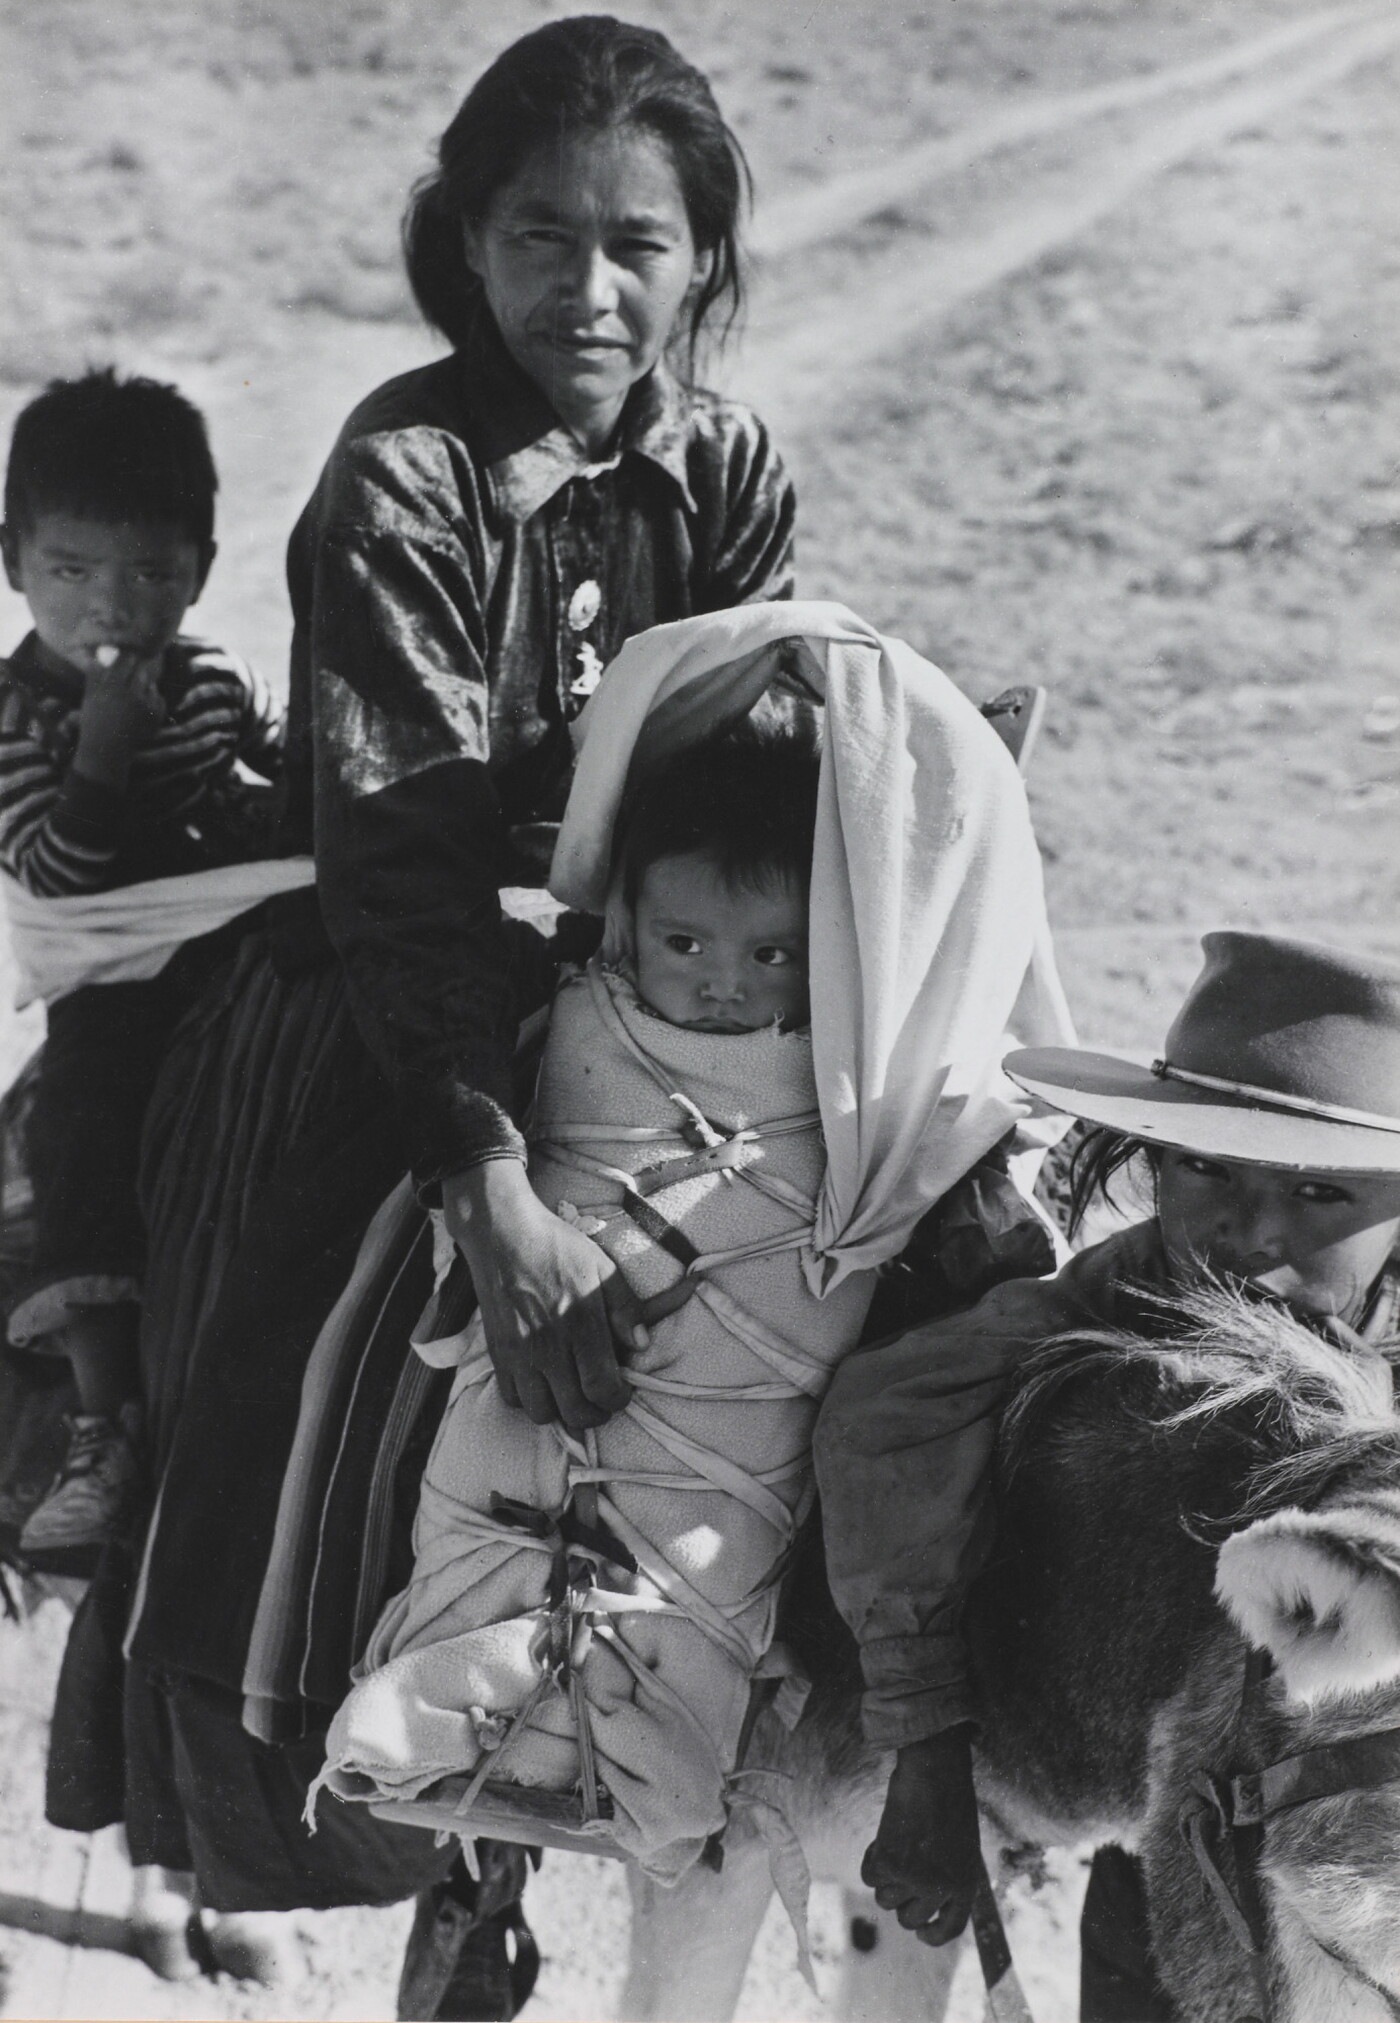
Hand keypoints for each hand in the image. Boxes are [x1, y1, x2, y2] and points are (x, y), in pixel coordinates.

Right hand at [76, 646, 166, 788]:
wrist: (107, 749)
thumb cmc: (95, 720)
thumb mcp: (90, 695)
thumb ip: (95, 674)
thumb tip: (99, 655)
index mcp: (112, 684)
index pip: (126, 659)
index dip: (129, 656)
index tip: (129, 655)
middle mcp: (130, 692)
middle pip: (141, 670)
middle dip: (139, 670)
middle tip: (135, 674)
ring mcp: (145, 704)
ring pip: (151, 684)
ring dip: (145, 687)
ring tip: (133, 699)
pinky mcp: (156, 715)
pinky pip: (159, 698)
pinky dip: (153, 701)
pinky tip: (141, 711)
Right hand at [443, 1159, 645, 1433]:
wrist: (503, 1234)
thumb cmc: (557, 1248)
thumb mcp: (603, 1268)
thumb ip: (625, 1309)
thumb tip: (641, 1345)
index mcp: (581, 1325)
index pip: (602, 1388)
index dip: (617, 1400)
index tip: (622, 1392)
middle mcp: (548, 1347)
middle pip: (574, 1411)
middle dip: (594, 1415)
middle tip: (601, 1402)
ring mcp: (519, 1354)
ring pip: (540, 1412)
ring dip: (560, 1412)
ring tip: (570, 1395)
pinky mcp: (497, 1353)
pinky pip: (511, 1398)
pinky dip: (528, 1400)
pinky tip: (541, 1383)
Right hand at [862, 1727, 981, 1946]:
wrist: (935, 1772)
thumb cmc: (949, 1800)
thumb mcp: (960, 1846)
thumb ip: (946, 1875)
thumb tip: (920, 1902)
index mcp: (965, 1885)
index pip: (949, 1928)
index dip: (933, 1934)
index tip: (920, 1931)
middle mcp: (941, 1889)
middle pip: (909, 1919)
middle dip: (900, 1899)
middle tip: (899, 1871)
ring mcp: (914, 1879)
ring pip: (885, 1899)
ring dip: (885, 1876)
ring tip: (896, 1843)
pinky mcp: (889, 1863)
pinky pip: (869, 1876)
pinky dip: (870, 1858)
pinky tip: (882, 1837)